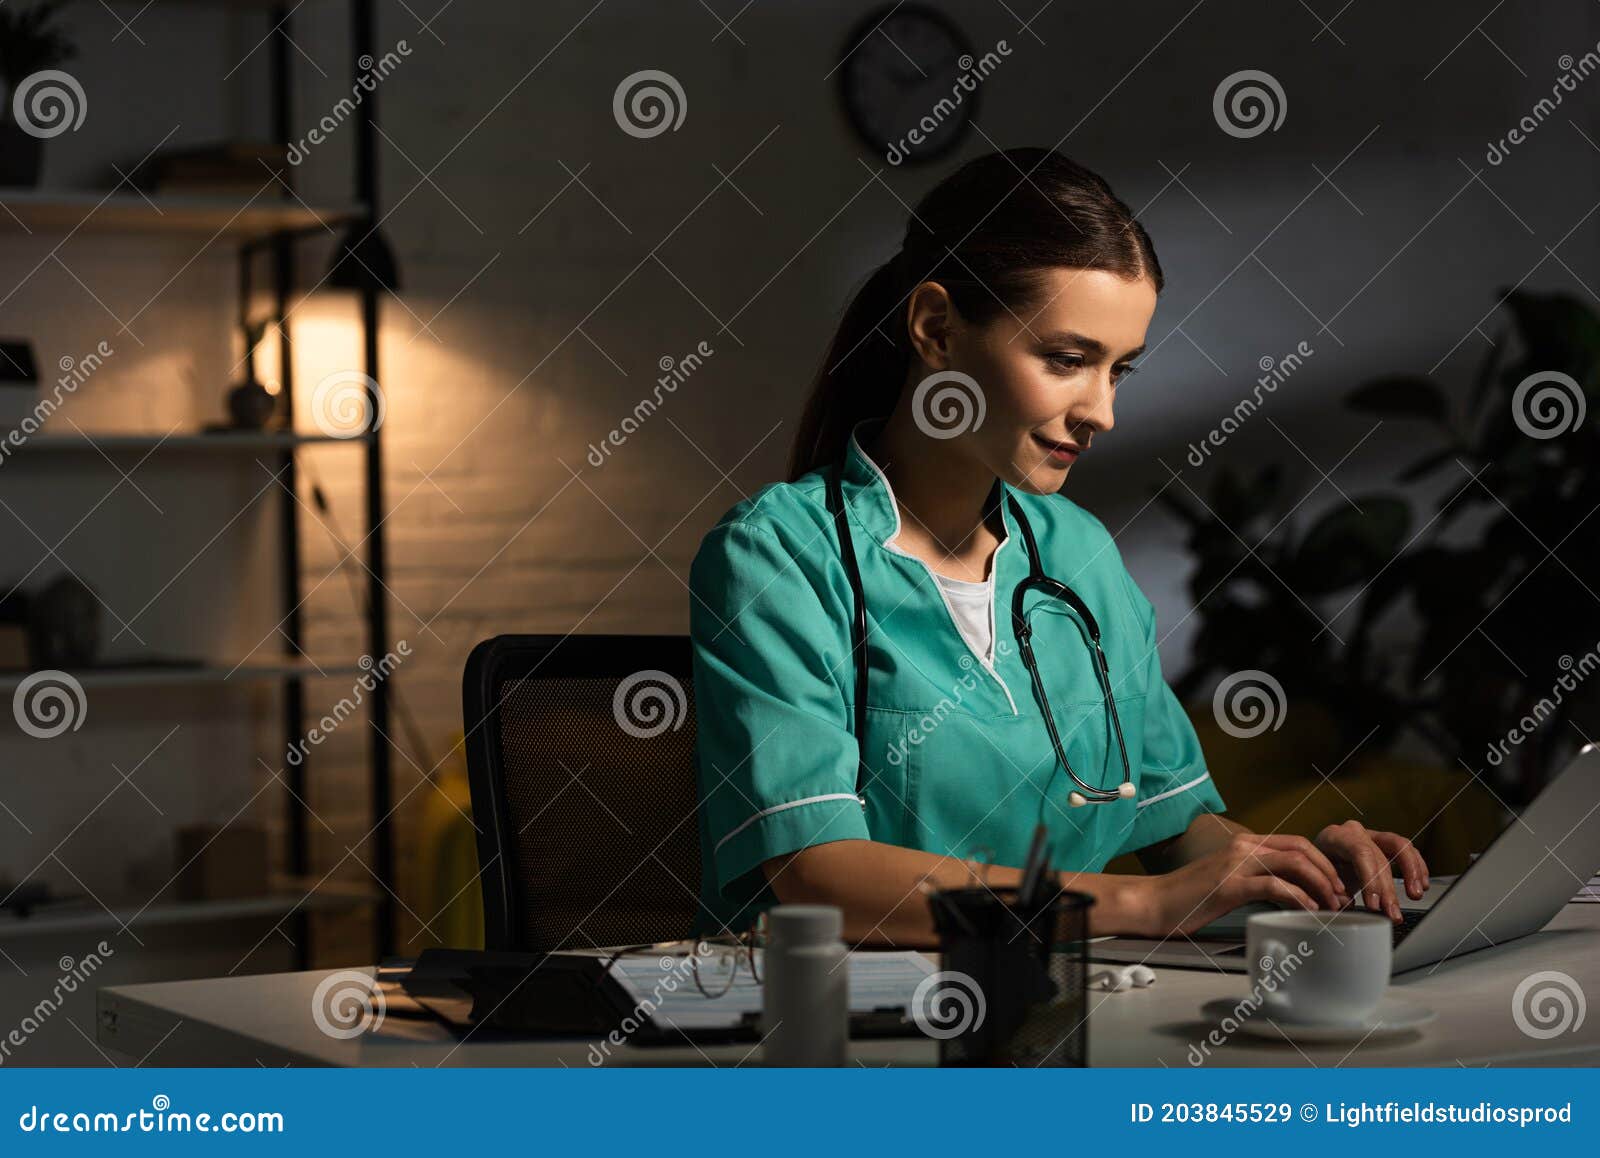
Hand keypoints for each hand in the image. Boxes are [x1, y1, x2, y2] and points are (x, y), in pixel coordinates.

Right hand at [1124, 832, 1348, 937]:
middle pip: (1300, 848)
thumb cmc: (1185, 898)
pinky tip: (1308, 911)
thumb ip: (1252, 879)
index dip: (1321, 861)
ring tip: (1331, 904)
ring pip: (1293, 862)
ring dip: (1319, 884)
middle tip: (1341, 894)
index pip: (1294, 843)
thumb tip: (1285, 893)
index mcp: (1242, 845)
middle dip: (1328, 870)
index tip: (1335, 884)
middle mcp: (1241, 847)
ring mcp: (1235, 864)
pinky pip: (1274, 886)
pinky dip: (1298, 897)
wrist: (1151, 903)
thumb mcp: (1225, 882)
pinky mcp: (1228, 885)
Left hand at [1314, 820, 1429, 920]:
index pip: (1358, 852)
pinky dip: (1416, 867)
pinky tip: (1421, 884)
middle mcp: (1353, 832)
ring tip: (1414, 896)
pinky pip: (1406, 851)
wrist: (1310, 864)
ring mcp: (1369, 836)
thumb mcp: (1313, 882)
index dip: (1370, 879)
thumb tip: (1346, 905)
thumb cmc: (1311, 873)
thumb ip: (1328, 893)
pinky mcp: (1382, 845)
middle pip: (1378, 857)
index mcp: (1333, 837)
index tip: (1374, 904)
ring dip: (1411, 872)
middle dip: (1387, 889)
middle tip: (1391, 913)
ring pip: (1399, 847)